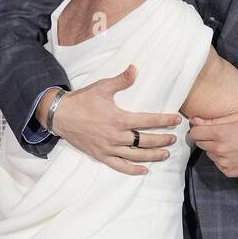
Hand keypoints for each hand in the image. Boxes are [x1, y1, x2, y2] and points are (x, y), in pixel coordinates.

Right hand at [45, 65, 177, 174]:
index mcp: (119, 119)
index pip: (148, 121)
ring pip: (136, 155)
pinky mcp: (101, 156)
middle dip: (162, 140)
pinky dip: (132, 169)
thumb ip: (121, 80)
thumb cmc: (82, 101)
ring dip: (152, 156)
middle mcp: (116, 136)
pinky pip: (119, 166)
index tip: (177, 120)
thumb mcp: (102, 87)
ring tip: (165, 155)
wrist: (60, 116)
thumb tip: (135, 68)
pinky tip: (144, 170)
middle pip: (145, 141)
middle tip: (173, 139)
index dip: (164, 120)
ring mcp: (108, 148)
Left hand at [188, 112, 237, 177]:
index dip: (196, 129)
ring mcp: (224, 163)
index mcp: (220, 134)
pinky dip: (222, 159)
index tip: (201, 128)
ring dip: (214, 149)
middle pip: (200, 144)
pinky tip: (234, 153)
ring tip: (230, 144)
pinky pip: (218, 164)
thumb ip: (214, 119)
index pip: (194, 133)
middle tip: (219, 134)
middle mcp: (219, 150)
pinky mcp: (229, 172)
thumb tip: (194, 120)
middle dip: (205, 138)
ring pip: (209, 154)